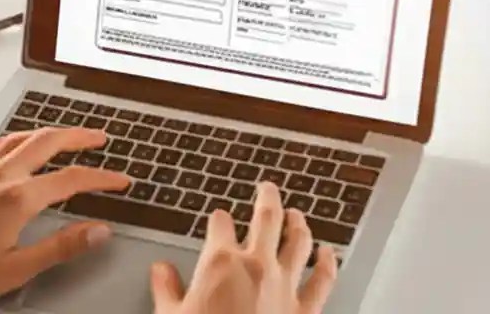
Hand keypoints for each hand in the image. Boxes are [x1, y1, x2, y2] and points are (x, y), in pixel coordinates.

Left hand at [0, 127, 130, 313]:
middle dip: (78, 136)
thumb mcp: (15, 271)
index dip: (103, 177)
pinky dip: (16, 138)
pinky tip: (18, 145)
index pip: (72, 179)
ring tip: (66, 135)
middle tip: (100, 137)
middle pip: (47, 141)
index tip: (120, 180)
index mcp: (16, 199)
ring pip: (20, 136)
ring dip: (48, 132)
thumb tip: (97, 232)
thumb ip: (61, 247)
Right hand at [151, 182, 337, 313]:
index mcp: (221, 262)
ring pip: (299, 240)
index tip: (218, 218)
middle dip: (267, 197)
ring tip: (297, 214)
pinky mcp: (305, 309)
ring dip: (298, 223)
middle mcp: (256, 265)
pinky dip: (328, 262)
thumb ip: (166, 289)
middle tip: (267, 187)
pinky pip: (322, 279)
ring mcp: (285, 284)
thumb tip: (160, 271)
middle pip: (267, 217)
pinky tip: (329, 253)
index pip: (220, 224)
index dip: (218, 219)